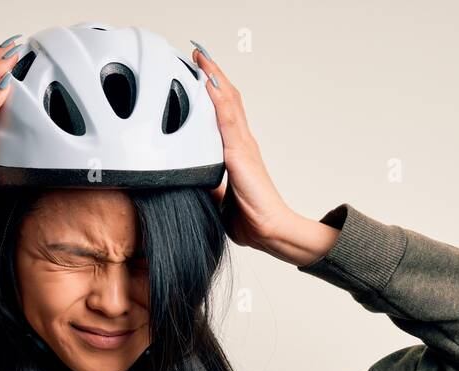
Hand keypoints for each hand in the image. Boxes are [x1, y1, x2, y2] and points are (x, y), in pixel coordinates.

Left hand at [192, 46, 337, 263]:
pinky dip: (217, 99)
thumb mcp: (220, 199)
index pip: (225, 113)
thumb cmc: (250, 218)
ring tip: (201, 57)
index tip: (200, 74)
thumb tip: (190, 184)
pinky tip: (207, 84)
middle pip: (228, 99)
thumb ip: (208, 187)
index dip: (214, 92)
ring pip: (228, 102)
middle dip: (213, 75)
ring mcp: (243, 145)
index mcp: (238, 151)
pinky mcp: (240, 153)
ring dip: (214, 78)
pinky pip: (226, 120)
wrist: (269, 229)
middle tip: (199, 53)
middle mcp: (242, 143)